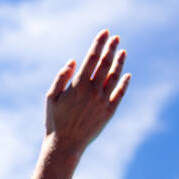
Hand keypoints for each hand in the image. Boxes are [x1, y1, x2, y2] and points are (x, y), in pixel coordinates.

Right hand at [44, 29, 130, 155]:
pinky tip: (127, 75)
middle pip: (106, 64)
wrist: (65, 145)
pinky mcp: (109, 112)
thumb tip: (74, 61)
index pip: (92, 58)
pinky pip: (120, 93)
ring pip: (115, 76)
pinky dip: (124, 83)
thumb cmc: (55, 121)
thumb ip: (61, 77)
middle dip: (111, 48)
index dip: (99, 43)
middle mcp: (93, 91)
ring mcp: (103, 101)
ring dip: (119, 62)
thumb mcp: (51, 97)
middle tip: (116, 38)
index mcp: (78, 85)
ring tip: (123, 51)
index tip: (105, 32)